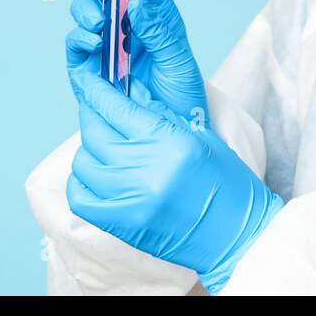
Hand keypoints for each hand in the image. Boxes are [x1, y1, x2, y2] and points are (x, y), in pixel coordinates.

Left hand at [65, 65, 283, 293]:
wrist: (236, 234)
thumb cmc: (227, 182)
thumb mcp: (201, 137)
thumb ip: (162, 116)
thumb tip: (130, 94)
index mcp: (171, 142)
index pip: (118, 108)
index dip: (98, 91)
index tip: (89, 81)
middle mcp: (147, 168)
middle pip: (95, 133)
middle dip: (91, 114)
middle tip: (95, 108)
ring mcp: (130, 199)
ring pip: (84, 163)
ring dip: (88, 149)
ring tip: (101, 145)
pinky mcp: (121, 224)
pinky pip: (80, 197)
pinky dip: (81, 181)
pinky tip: (95, 174)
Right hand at [70, 0, 208, 123]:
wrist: (171, 134)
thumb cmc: (181, 94)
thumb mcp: (178, 59)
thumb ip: (158, 31)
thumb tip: (135, 2)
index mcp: (155, 14)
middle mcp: (127, 24)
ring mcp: (105, 44)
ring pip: (86, 11)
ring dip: (88, 8)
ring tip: (100, 20)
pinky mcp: (88, 69)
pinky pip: (77, 47)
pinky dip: (79, 39)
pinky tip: (91, 40)